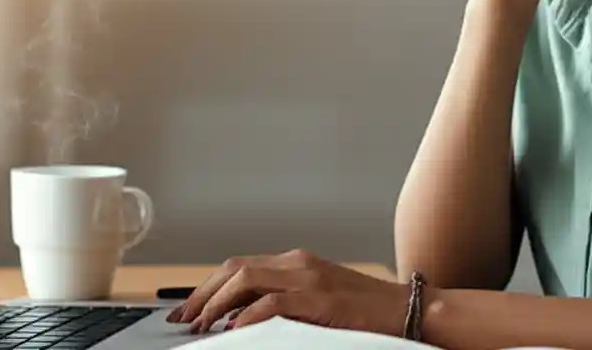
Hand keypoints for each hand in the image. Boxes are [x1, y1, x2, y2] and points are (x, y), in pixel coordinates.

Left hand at [165, 248, 409, 335]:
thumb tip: (239, 320)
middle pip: (234, 268)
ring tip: (202, 326)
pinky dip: (248, 315)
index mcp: (296, 261)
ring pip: (246, 278)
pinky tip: (234, 330)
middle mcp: (298, 263)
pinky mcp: (319, 299)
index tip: (189, 309)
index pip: (239, 266)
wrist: (406, 310)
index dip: (209, 287)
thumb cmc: (364, 311)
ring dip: (217, 303)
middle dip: (203, 294)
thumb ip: (284, 300)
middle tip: (185, 320)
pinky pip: (273, 302)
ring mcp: (309, 278)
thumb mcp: (318, 299)